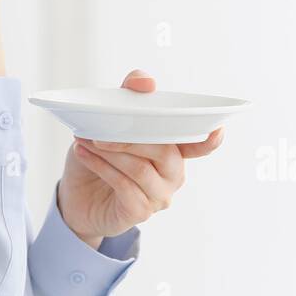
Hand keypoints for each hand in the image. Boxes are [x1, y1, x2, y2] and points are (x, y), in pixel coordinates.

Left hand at [57, 68, 224, 247]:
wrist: (77, 195)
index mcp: (173, 151)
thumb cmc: (99, 155)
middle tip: (100, 132)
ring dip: (110, 153)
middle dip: (132, 139)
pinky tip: (83, 155)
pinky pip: (124, 187)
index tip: (218, 129)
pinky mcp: (140, 213)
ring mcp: (159, 196)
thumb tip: (146, 82)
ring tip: (85, 140)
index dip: (210, 140)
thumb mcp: (110, 121)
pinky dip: (101, 168)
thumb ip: (130, 95)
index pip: (199, 145)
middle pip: (165, 152)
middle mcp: (172, 175)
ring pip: (141, 169)